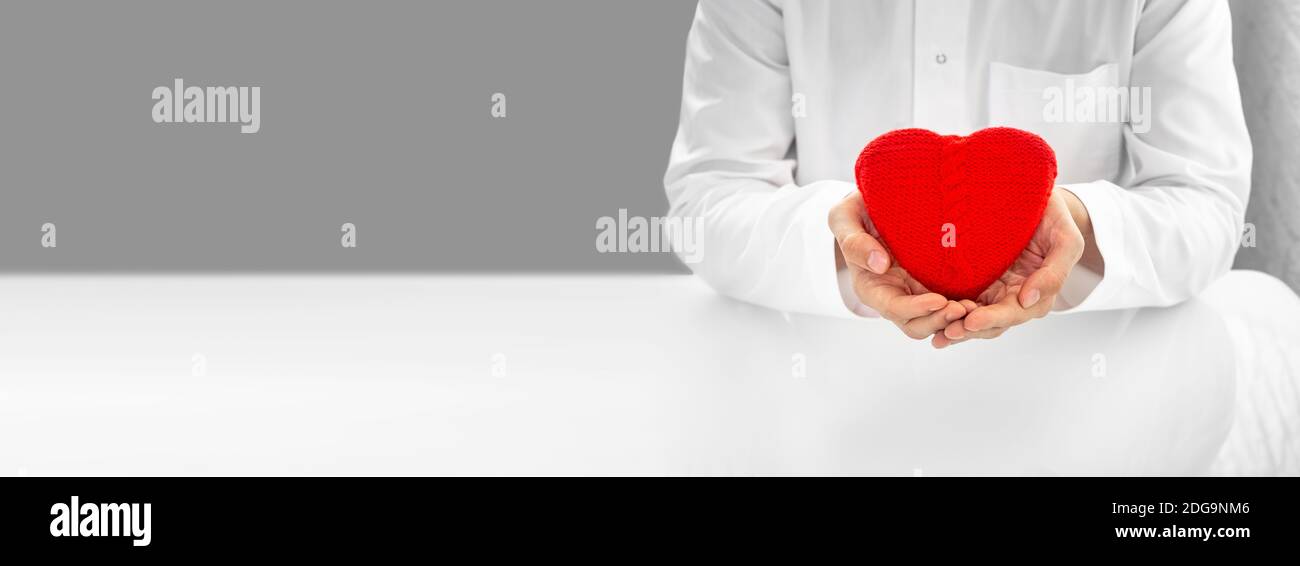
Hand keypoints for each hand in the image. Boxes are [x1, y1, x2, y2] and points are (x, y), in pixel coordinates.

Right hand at [829, 193, 969, 345]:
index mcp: (871, 287)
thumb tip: (879, 265)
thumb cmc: (859, 209)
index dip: (916, 309)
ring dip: (954, 321)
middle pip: (916, 325)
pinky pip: (950, 306)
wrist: (880, 200)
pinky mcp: (936, 285)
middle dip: (939, 321)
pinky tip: (980, 302)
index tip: (939, 299)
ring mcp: (916, 293)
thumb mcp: (845, 217)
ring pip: (935, 322)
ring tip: (974, 308)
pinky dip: (963, 311)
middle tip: (964, 309)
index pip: (892, 308)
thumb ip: (854, 241)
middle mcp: (894, 296)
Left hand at [941, 187, 1086, 343]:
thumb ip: (1054, 272)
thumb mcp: (1065, 240)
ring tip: (938, 333)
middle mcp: (1011, 295)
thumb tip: (1028, 300)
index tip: (972, 321)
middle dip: (970, 329)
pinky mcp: (970, 279)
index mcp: (1036, 291)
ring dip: (956, 326)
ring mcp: (990, 289)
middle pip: (991, 322)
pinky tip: (928, 317)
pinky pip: (956, 299)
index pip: (1014, 313)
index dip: (994, 319)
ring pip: (972, 316)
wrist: (1029, 193)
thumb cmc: (1052, 215)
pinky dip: (945, 311)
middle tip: (949, 332)